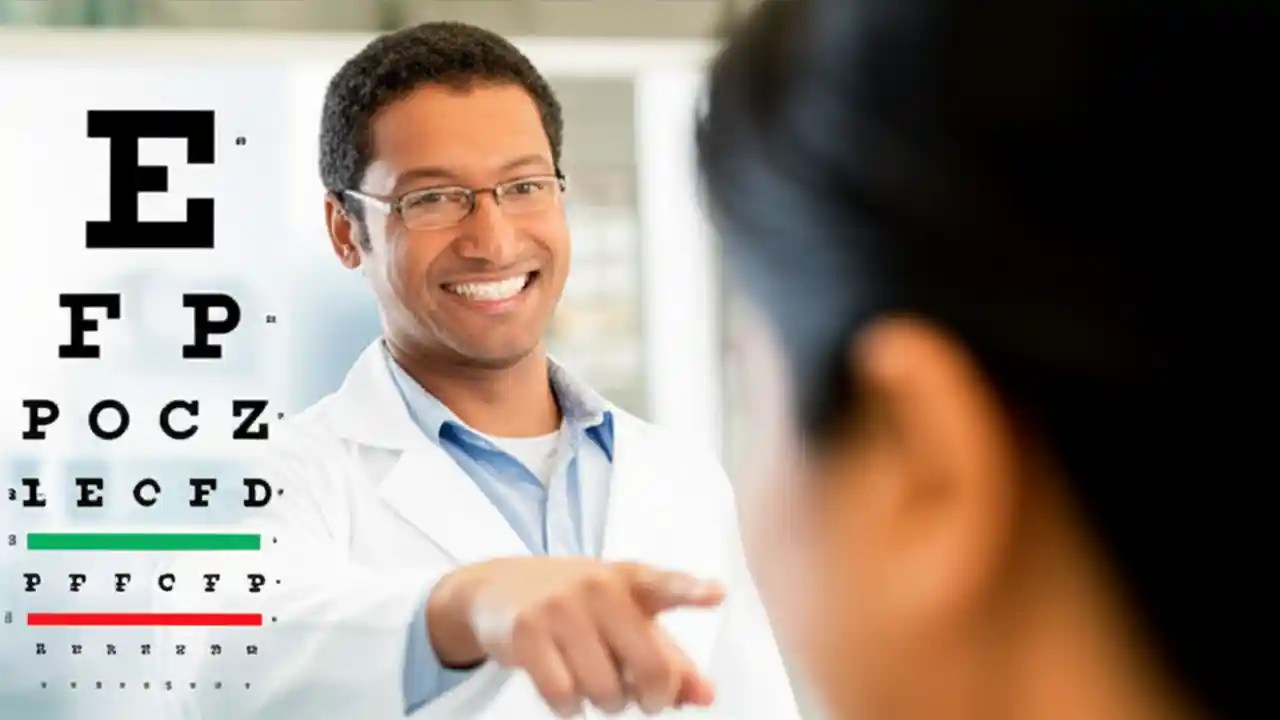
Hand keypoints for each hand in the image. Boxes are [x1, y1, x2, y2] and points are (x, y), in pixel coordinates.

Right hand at [427, 557, 723, 716]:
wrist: (498, 587)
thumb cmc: (579, 606)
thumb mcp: (626, 617)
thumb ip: (670, 657)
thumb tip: (706, 696)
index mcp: (632, 579)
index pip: (667, 585)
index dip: (693, 591)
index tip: (717, 594)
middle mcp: (599, 587)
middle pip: (650, 669)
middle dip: (650, 698)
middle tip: (640, 697)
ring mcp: (560, 606)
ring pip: (605, 691)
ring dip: (604, 702)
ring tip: (592, 679)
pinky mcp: (526, 631)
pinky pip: (564, 697)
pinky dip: (569, 707)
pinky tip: (565, 689)